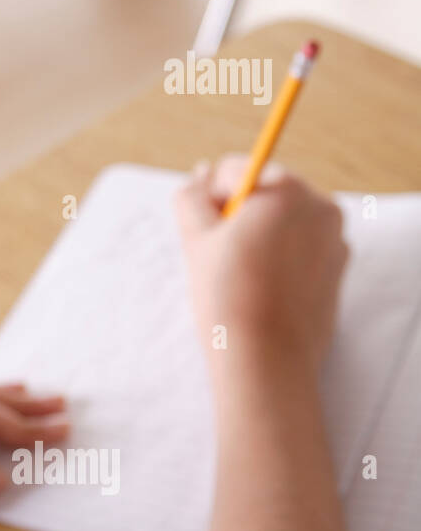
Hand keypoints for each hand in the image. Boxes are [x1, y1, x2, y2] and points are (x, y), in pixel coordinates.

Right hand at [175, 155, 347, 377]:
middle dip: (237, 215)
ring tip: (239, 274)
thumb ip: (191, 197)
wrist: (266, 360)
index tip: (202, 230)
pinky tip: (261, 287)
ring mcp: (335, 238)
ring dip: (258, 235)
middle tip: (218, 254)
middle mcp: (319, 206)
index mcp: (285, 189)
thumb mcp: (195, 239)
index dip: (209, 196)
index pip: (236, 169)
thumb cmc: (227, 296)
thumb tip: (199, 177)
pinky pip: (301, 246)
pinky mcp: (338, 268)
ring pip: (282, 219)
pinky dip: (279, 256)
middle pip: (264, 191)